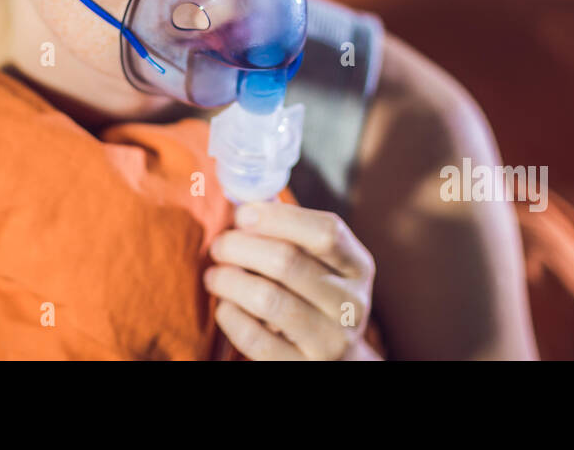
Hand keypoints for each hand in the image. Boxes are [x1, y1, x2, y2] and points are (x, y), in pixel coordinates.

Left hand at [205, 202, 380, 359]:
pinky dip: (230, 316)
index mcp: (358, 267)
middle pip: (287, 262)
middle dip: (240, 246)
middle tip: (219, 246)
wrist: (336, 360)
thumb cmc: (317, 296)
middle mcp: (352, 304)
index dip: (278, 217)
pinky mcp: (302, 367)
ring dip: (229, 280)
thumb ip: (292, 233)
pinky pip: (254, 338)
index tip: (242, 214)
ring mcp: (331, 341)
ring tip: (214, 275)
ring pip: (268, 299)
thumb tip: (244, 206)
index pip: (326, 232)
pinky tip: (225, 306)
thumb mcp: (323, 264)